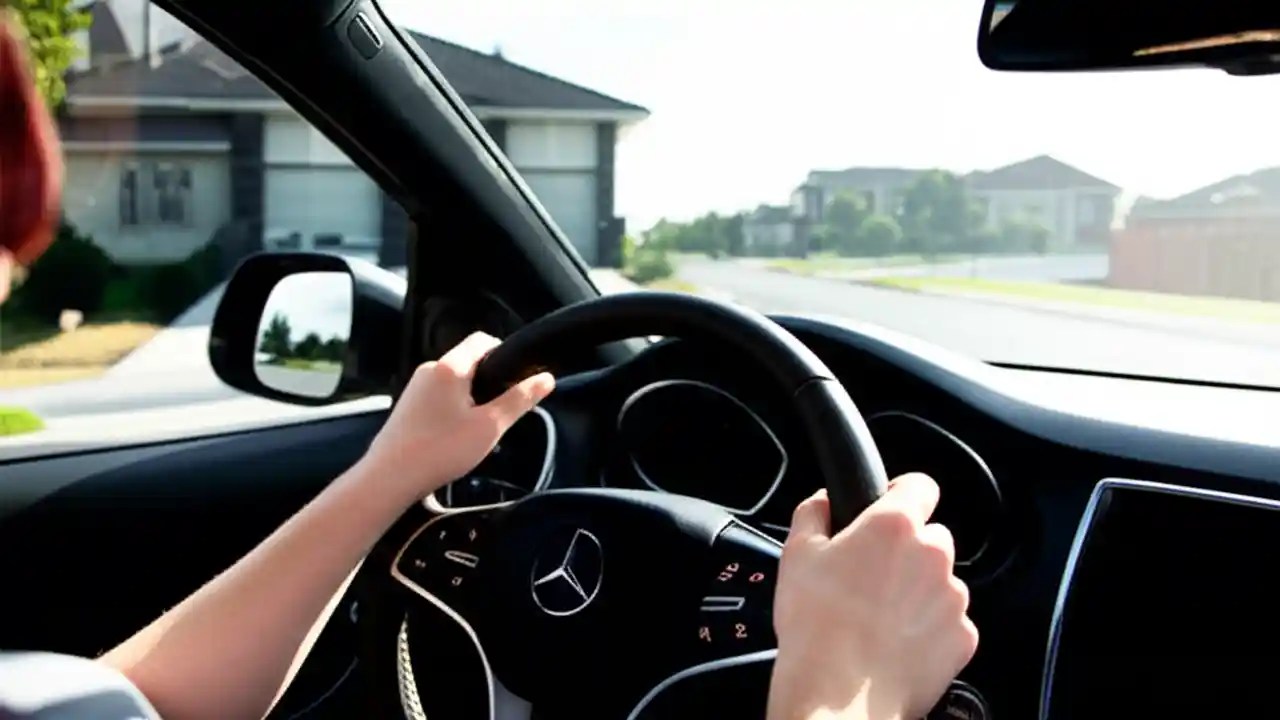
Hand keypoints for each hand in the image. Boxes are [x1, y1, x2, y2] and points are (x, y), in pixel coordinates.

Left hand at [361, 332, 554, 502]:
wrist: (390, 478)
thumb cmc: (441, 450)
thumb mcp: (490, 426)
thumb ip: (520, 400)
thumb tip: (547, 378)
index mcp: (449, 367)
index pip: (483, 340)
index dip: (506, 354)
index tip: (518, 381)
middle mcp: (429, 370)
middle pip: (470, 362)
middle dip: (490, 382)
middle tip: (500, 414)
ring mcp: (415, 387)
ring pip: (455, 382)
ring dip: (472, 399)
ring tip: (477, 431)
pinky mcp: (408, 405)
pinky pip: (440, 396)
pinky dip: (454, 409)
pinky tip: (455, 437)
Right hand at [768, 474, 977, 719]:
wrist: (839, 697)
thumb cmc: (816, 626)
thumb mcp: (796, 555)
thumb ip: (814, 513)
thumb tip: (824, 501)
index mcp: (894, 526)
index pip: (919, 485)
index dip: (901, 494)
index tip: (887, 508)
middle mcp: (933, 556)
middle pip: (932, 536)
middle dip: (907, 550)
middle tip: (871, 576)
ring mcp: (953, 598)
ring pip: (941, 581)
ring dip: (918, 591)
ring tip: (879, 617)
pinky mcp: (963, 637)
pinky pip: (949, 621)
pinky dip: (928, 628)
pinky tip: (895, 642)